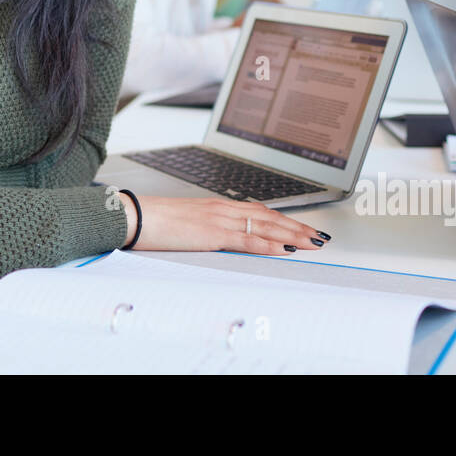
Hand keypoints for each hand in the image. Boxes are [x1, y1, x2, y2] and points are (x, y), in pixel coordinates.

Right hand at [117, 193, 325, 254]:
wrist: (136, 216)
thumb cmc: (155, 221)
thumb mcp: (187, 224)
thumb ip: (206, 228)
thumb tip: (218, 237)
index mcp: (217, 206)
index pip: (259, 210)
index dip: (283, 218)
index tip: (301, 226)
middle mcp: (223, 209)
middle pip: (270, 216)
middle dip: (298, 226)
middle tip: (320, 236)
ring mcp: (219, 219)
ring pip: (266, 226)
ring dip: (293, 234)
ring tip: (313, 243)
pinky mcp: (213, 234)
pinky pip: (247, 239)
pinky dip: (270, 243)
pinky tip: (285, 248)